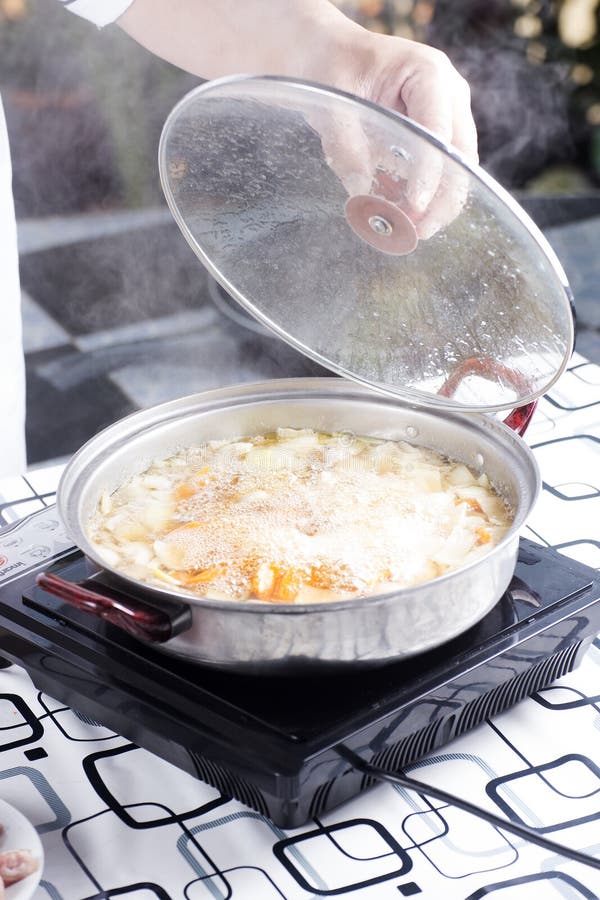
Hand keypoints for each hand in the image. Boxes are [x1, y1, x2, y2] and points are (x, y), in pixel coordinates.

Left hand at [309, 27, 477, 240]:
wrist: (329, 56)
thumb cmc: (333, 66)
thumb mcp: (332, 102)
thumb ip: (346, 146)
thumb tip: (361, 193)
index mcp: (429, 74)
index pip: (438, 130)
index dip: (430, 173)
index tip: (415, 207)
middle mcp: (447, 95)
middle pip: (461, 154)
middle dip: (443, 198)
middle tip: (420, 232)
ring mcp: (446, 116)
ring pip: (457, 168)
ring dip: (439, 204)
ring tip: (413, 233)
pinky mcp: (434, 138)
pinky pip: (439, 173)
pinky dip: (426, 200)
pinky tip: (407, 222)